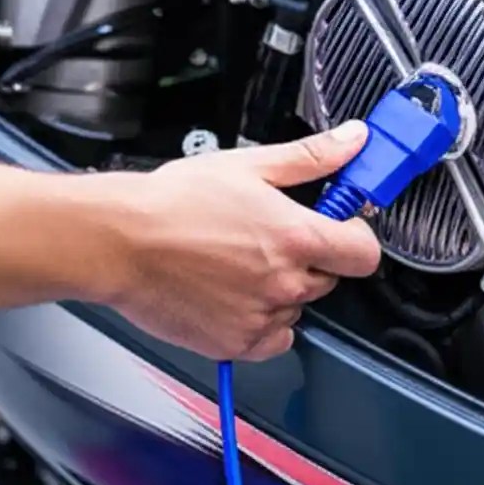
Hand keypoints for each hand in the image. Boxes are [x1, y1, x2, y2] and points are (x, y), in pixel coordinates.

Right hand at [89, 121, 381, 360]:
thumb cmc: (173, 203)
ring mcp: (262, 318)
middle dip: (309, 259)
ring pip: (296, 307)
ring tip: (237, 262)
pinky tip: (233, 294)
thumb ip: (311, 157)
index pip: (364, 253)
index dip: (355, 237)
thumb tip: (353, 140)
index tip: (337, 227)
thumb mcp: (249, 165)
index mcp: (297, 237)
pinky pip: (272, 339)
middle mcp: (286, 283)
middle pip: (329, 279)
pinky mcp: (236, 344)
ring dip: (281, 290)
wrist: (119, 243)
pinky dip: (261, 322)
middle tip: (268, 238)